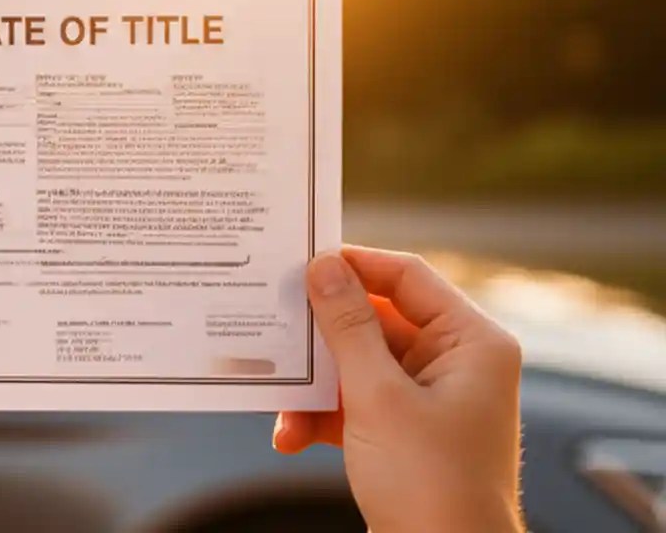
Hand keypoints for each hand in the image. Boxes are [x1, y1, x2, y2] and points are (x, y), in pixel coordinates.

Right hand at [274, 247, 523, 532]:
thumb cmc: (433, 488)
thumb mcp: (378, 397)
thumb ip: (347, 327)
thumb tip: (324, 267)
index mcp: (472, 344)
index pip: (408, 278)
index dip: (355, 265)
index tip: (303, 260)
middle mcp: (456, 364)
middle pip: (376, 322)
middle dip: (322, 338)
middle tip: (276, 324)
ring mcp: (430, 400)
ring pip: (357, 366)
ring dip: (315, 387)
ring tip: (281, 401)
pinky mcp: (405, 432)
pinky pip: (354, 404)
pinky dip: (321, 417)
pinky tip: (291, 435)